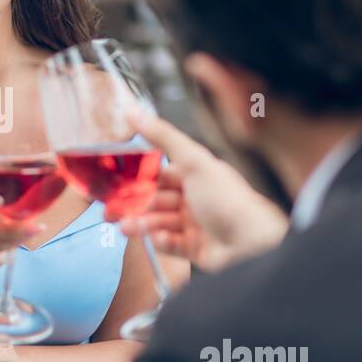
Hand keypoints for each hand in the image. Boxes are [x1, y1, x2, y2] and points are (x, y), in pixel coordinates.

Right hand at [109, 108, 287, 271]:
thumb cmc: (228, 199)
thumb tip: (135, 112)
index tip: (115, 183)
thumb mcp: (193, 160)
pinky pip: (172, 245)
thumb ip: (162, 136)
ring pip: (160, 223)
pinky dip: (162, 242)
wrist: (251, 243)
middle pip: (156, 200)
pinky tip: (158, 239)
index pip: (159, 174)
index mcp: (197, 175)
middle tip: (110, 212)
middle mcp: (196, 198)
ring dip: (141, 224)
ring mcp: (197, 225)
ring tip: (127, 228)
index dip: (136, 179)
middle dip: (133, 205)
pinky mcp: (197, 250)